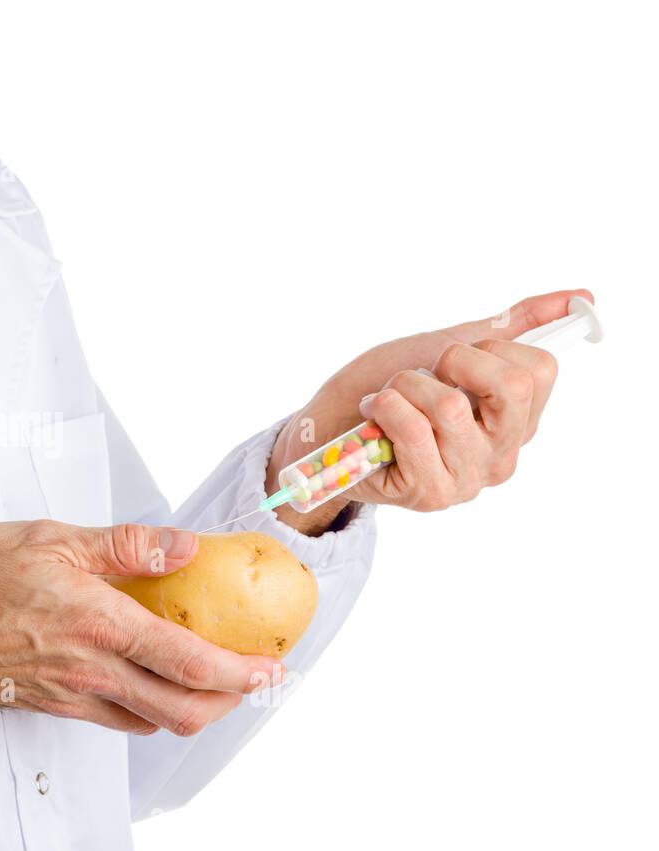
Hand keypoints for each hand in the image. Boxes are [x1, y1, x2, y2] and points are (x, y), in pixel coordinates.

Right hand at [0, 521, 283, 735]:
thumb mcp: (50, 537)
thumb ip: (126, 544)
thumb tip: (185, 545)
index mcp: (100, 625)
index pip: (191, 663)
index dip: (241, 673)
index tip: (270, 666)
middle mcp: (93, 671)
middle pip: (184, 711)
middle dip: (230, 701)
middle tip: (250, 678)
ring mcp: (73, 695)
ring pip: (153, 722)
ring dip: (192, 707)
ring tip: (208, 678)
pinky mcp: (53, 705)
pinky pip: (117, 719)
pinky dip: (150, 707)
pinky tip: (148, 680)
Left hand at [269, 289, 588, 528]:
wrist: (328, 426)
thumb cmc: (389, 387)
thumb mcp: (450, 347)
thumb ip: (515, 325)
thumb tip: (582, 297)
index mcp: (517, 420)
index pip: (540, 370)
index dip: (487, 349)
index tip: (450, 360)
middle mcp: (502, 455)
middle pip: (511, 386)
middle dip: (453, 360)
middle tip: (424, 374)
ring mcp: (468, 478)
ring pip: (451, 405)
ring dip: (405, 385)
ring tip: (388, 398)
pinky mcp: (430, 493)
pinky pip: (416, 430)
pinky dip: (386, 407)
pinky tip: (374, 414)